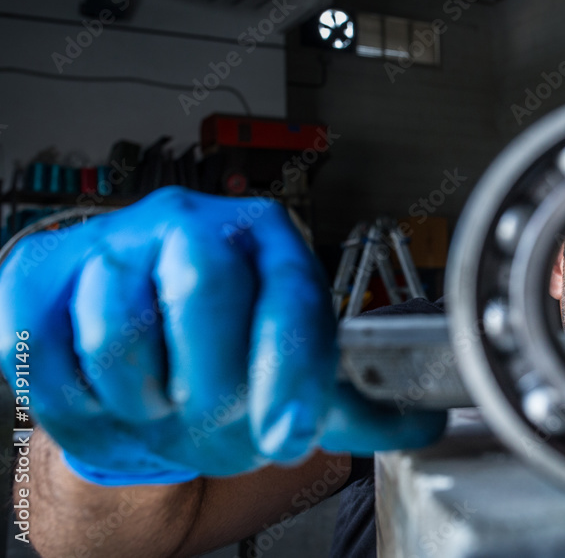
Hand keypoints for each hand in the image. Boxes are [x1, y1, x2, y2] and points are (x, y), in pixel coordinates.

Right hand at [0, 187, 444, 480]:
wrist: (130, 340)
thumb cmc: (220, 353)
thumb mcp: (293, 372)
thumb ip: (352, 401)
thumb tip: (423, 423)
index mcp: (270, 241)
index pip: (291, 294)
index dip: (290, 370)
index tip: (286, 432)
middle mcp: (195, 226)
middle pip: (204, 290)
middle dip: (212, 389)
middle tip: (216, 426)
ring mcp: (116, 245)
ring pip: (122, 328)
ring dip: (148, 400)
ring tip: (165, 406)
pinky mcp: (46, 281)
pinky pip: (53, 356)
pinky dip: (87, 404)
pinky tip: (114, 398)